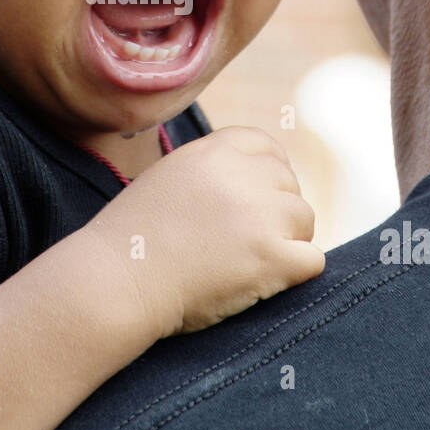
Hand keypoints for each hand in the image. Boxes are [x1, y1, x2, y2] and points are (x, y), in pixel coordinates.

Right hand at [87, 126, 323, 337]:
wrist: (115, 282)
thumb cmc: (134, 239)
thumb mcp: (169, 178)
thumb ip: (213, 170)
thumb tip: (262, 177)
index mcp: (213, 151)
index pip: (267, 147)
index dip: (267, 176)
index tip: (251, 203)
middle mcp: (240, 175)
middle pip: (290, 185)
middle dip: (275, 213)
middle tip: (242, 242)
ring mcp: (259, 215)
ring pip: (305, 220)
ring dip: (285, 242)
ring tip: (246, 262)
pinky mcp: (271, 257)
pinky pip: (313, 261)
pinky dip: (295, 274)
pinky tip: (262, 282)